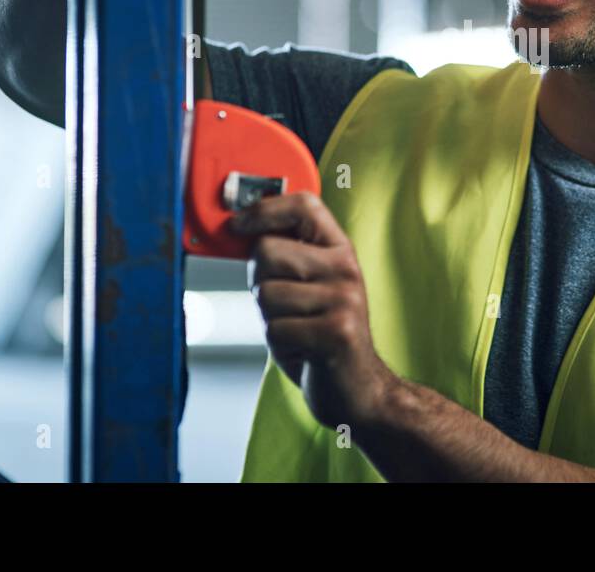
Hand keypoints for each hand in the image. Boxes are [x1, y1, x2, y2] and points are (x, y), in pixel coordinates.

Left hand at [231, 191, 396, 431]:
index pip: (304, 205)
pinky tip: (302, 349)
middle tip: (283, 305)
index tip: (237, 224)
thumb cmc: (321, 335)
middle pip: (268, 251)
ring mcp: (344, 300)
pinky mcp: (336, 333)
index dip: (264, 209)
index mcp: (340, 250)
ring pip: (266, 294)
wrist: (358, 388)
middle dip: (259, 281)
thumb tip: (235, 229)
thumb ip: (285, 257)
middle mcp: (346, 268)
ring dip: (269, 318)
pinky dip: (279, 344)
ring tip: (297, 329)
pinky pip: (275, 328)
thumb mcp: (309, 286)